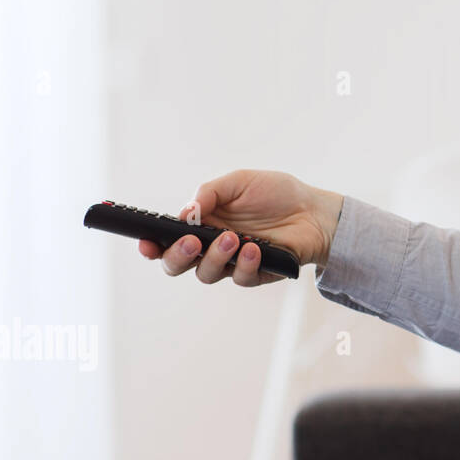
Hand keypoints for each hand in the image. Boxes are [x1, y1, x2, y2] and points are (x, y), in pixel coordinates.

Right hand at [137, 169, 343, 285]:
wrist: (314, 210)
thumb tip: (186, 211)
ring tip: (233, 238)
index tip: (145, 243)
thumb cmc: (277, 194)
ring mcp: (231, 262)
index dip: (151, 245)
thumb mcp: (240, 181)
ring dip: (215, 257)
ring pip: (206, 274)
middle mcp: (211, 246)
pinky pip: (240, 277)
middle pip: (177, 264)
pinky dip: (245, 263)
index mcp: (201, 224)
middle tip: (192, 242)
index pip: (167, 240)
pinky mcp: (255, 273)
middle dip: (176, 256)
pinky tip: (254, 247)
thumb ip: (210, 192)